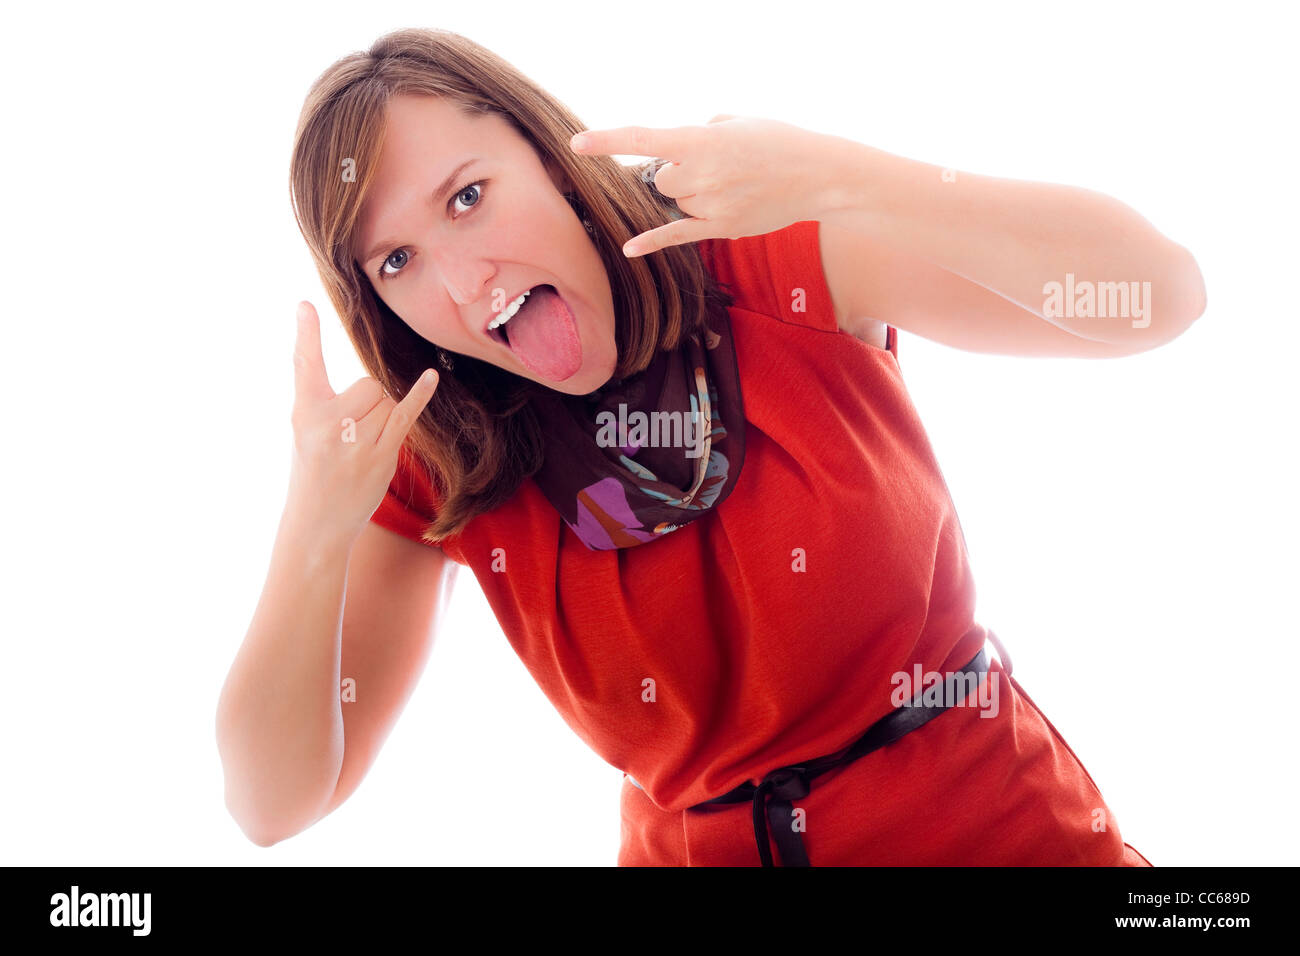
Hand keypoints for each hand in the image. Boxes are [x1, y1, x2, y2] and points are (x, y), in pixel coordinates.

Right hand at [286, 301, 439, 545]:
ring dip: (383, 418)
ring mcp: (355, 440)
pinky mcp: (380, 454)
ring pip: (386, 400)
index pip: (305, 364)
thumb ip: (323, 401)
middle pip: (368, 383)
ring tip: (361, 446)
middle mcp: (327, 423)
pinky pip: (404, 415)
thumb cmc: (314, 470)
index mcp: (304, 412)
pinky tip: (431, 377)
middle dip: (370, 401)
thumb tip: (364, 379)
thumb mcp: (305, 431)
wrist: (317, 522)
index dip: (307, 334)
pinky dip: (419, 395)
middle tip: (353, 433)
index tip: (305, 304)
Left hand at [570, 114, 833, 256]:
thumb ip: (701, 131)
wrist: (819, 175)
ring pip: (675, 201)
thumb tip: (680, 148)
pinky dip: (652, 241)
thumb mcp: (738, 121)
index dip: (608, 141)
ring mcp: (711, 204)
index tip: (576, 144)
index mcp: (704, 140)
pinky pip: (677, 235)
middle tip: (713, 167)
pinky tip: (629, 248)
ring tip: (731, 185)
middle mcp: (703, 174)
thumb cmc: (779, 142)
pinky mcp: (722, 228)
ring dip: (691, 193)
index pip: (645, 139)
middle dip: (676, 171)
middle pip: (661, 177)